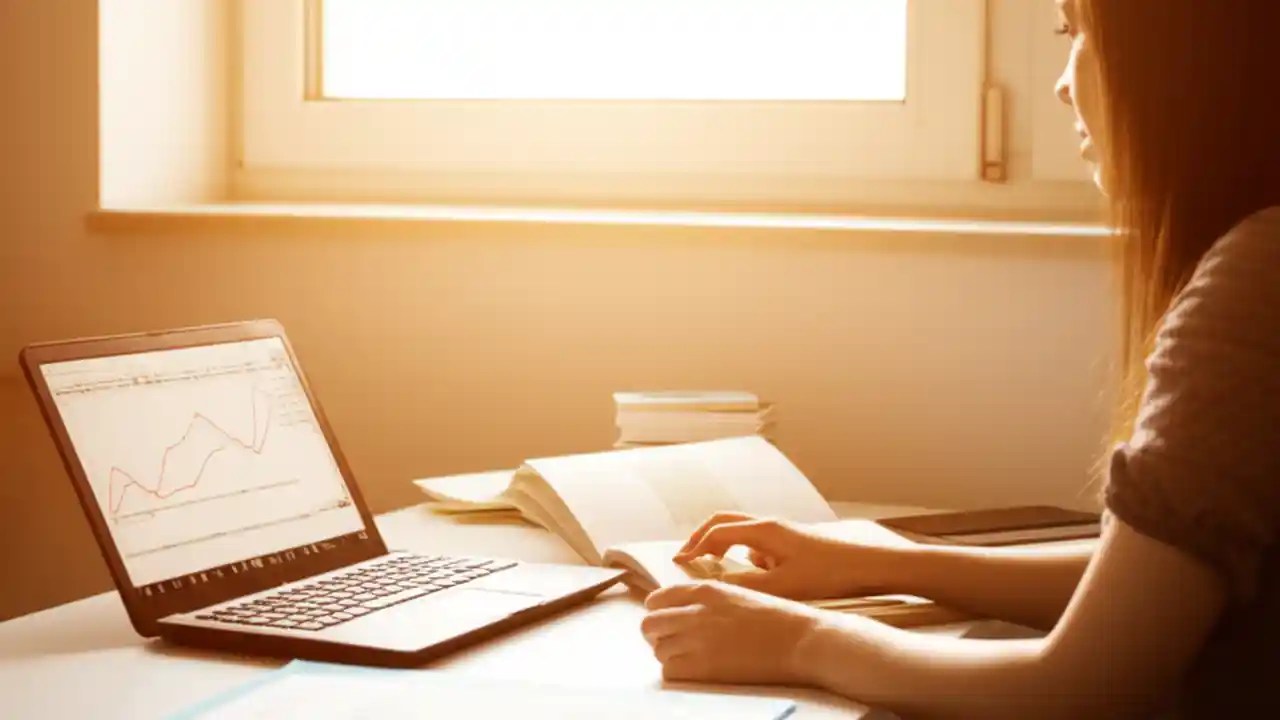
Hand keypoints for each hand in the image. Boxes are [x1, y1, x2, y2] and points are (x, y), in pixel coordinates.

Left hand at [641, 581, 821, 684]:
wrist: (800, 639)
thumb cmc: (778, 618)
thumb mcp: (737, 594)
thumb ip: (707, 601)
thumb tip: (685, 612)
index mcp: (704, 590)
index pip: (658, 599)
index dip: (659, 612)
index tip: (668, 622)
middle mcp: (694, 612)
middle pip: (649, 624)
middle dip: (657, 634)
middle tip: (673, 643)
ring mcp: (696, 639)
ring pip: (658, 649)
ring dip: (670, 655)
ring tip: (692, 658)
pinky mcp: (701, 666)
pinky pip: (669, 671)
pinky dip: (678, 672)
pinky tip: (697, 671)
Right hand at [674, 512, 900, 600]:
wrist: (867, 566)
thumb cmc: (829, 574)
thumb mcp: (783, 586)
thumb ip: (747, 585)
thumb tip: (717, 586)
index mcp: (764, 530)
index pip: (717, 532)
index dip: (695, 547)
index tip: (679, 563)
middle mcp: (770, 525)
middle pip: (725, 521)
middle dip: (701, 536)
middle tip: (685, 554)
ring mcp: (782, 533)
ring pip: (741, 530)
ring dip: (722, 542)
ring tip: (709, 564)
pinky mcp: (792, 543)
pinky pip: (758, 542)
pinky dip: (743, 552)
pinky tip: (750, 574)